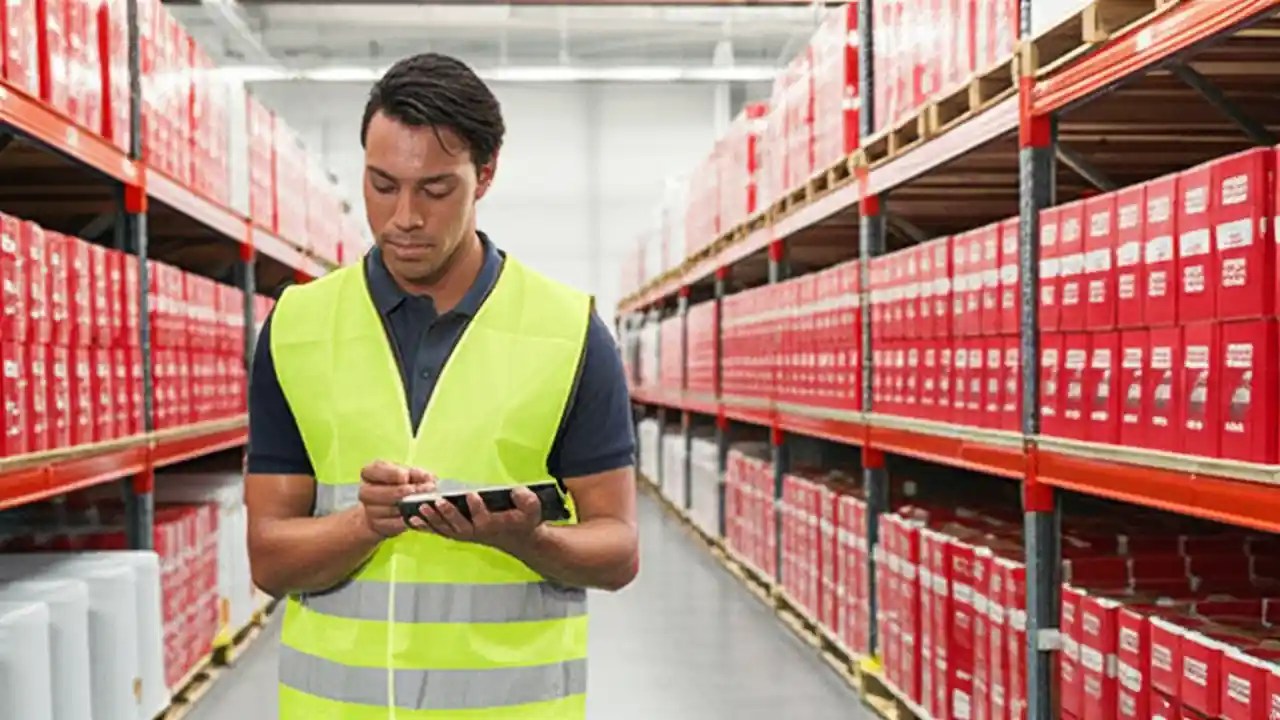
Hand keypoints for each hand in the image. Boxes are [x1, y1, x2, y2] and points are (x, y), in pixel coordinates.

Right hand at [357, 461, 435, 538]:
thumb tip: (427, 478)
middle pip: (377, 493)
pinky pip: (392, 524)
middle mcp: (366, 492)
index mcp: (370, 473)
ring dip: (406, 507)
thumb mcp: (408, 474)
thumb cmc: (401, 485)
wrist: (391, 508)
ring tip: (424, 502)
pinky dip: (407, 520)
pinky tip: (418, 516)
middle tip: (417, 490)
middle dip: (399, 492)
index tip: (405, 477)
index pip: (371, 471)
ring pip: (386, 510)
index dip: (389, 474)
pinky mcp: (378, 526)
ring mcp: (370, 510)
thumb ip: (417, 474)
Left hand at [409, 486, 542, 551]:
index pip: (484, 518)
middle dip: (448, 514)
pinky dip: (425, 526)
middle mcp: (478, 532)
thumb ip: (526, 499)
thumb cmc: (523, 521)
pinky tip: (412, 519)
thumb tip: (516, 491)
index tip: (471, 494)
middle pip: (460, 526)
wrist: (519, 539)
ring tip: (419, 509)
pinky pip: (439, 531)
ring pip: (446, 530)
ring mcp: (466, 534)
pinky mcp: (458, 533)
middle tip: (437, 502)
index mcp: (495, 525)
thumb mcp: (532, 509)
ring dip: (432, 520)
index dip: (477, 507)